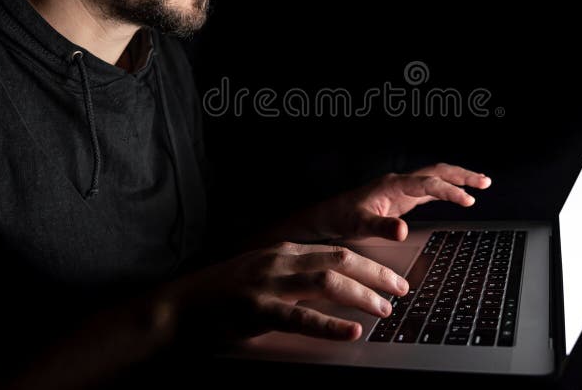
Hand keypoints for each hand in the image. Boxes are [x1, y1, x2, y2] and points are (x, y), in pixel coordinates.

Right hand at [167, 241, 409, 344]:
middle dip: (377, 274)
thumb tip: (337, 286)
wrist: (178, 307)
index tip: (395, 276)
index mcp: (285, 250)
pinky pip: (300, 317)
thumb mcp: (263, 274)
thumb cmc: (223, 294)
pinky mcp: (256, 310)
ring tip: (385, 310)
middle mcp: (280, 260)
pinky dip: (329, 324)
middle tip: (402, 290)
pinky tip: (351, 332)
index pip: (338, 251)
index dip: (371, 264)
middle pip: (341, 260)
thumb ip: (296, 275)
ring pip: (326, 282)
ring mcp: (268, 283)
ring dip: (361, 295)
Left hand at [318, 162, 490, 241]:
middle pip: (436, 172)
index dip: (449, 190)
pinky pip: (429, 189)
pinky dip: (446, 190)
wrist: (327, 216)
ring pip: (434, 178)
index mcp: (392, 185)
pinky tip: (457, 195)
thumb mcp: (358, 225)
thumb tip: (403, 230)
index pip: (427, 183)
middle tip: (485, 182)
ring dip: (457, 179)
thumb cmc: (340, 218)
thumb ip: (381, 227)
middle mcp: (399, 183)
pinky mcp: (401, 197)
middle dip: (462, 176)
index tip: (468, 200)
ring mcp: (401, 189)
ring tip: (481, 183)